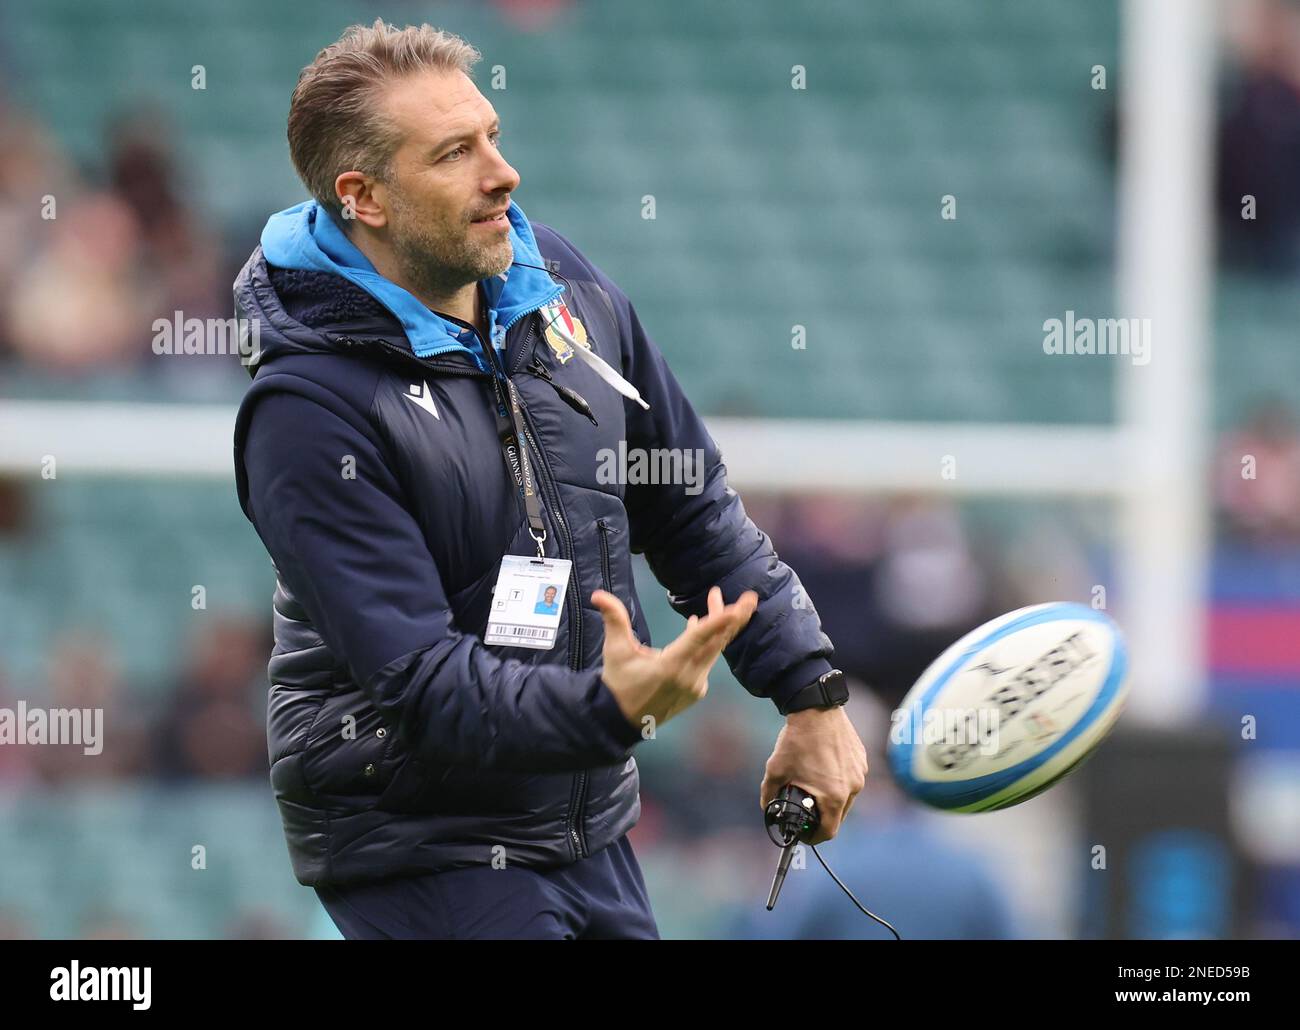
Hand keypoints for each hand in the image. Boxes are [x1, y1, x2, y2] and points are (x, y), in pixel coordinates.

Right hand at [592, 585, 757, 733]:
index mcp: (670, 666)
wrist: (621, 721)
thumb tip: (597, 595)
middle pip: (717, 642)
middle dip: (732, 617)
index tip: (737, 608)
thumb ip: (613, 619)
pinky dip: (708, 642)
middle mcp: (688, 677)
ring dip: (718, 625)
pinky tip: (699, 623)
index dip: (719, 621)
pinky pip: (707, 660)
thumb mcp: (615, 651)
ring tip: (715, 597)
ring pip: (714, 650)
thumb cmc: (618, 683)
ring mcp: (695, 686)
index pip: (699, 639)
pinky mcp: (696, 691)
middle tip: (750, 597)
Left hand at [760, 706, 867, 844]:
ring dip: (832, 798)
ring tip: (814, 786)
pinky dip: (839, 780)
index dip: (814, 838)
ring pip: (847, 797)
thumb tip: (767, 808)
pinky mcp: (861, 760)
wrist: (816, 709)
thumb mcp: (775, 771)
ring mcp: (860, 773)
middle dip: (822, 818)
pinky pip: (851, 779)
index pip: (829, 832)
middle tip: (806, 812)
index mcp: (834, 796)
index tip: (804, 835)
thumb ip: (769, 795)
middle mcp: (852, 788)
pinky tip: (824, 768)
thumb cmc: (796, 740)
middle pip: (839, 817)